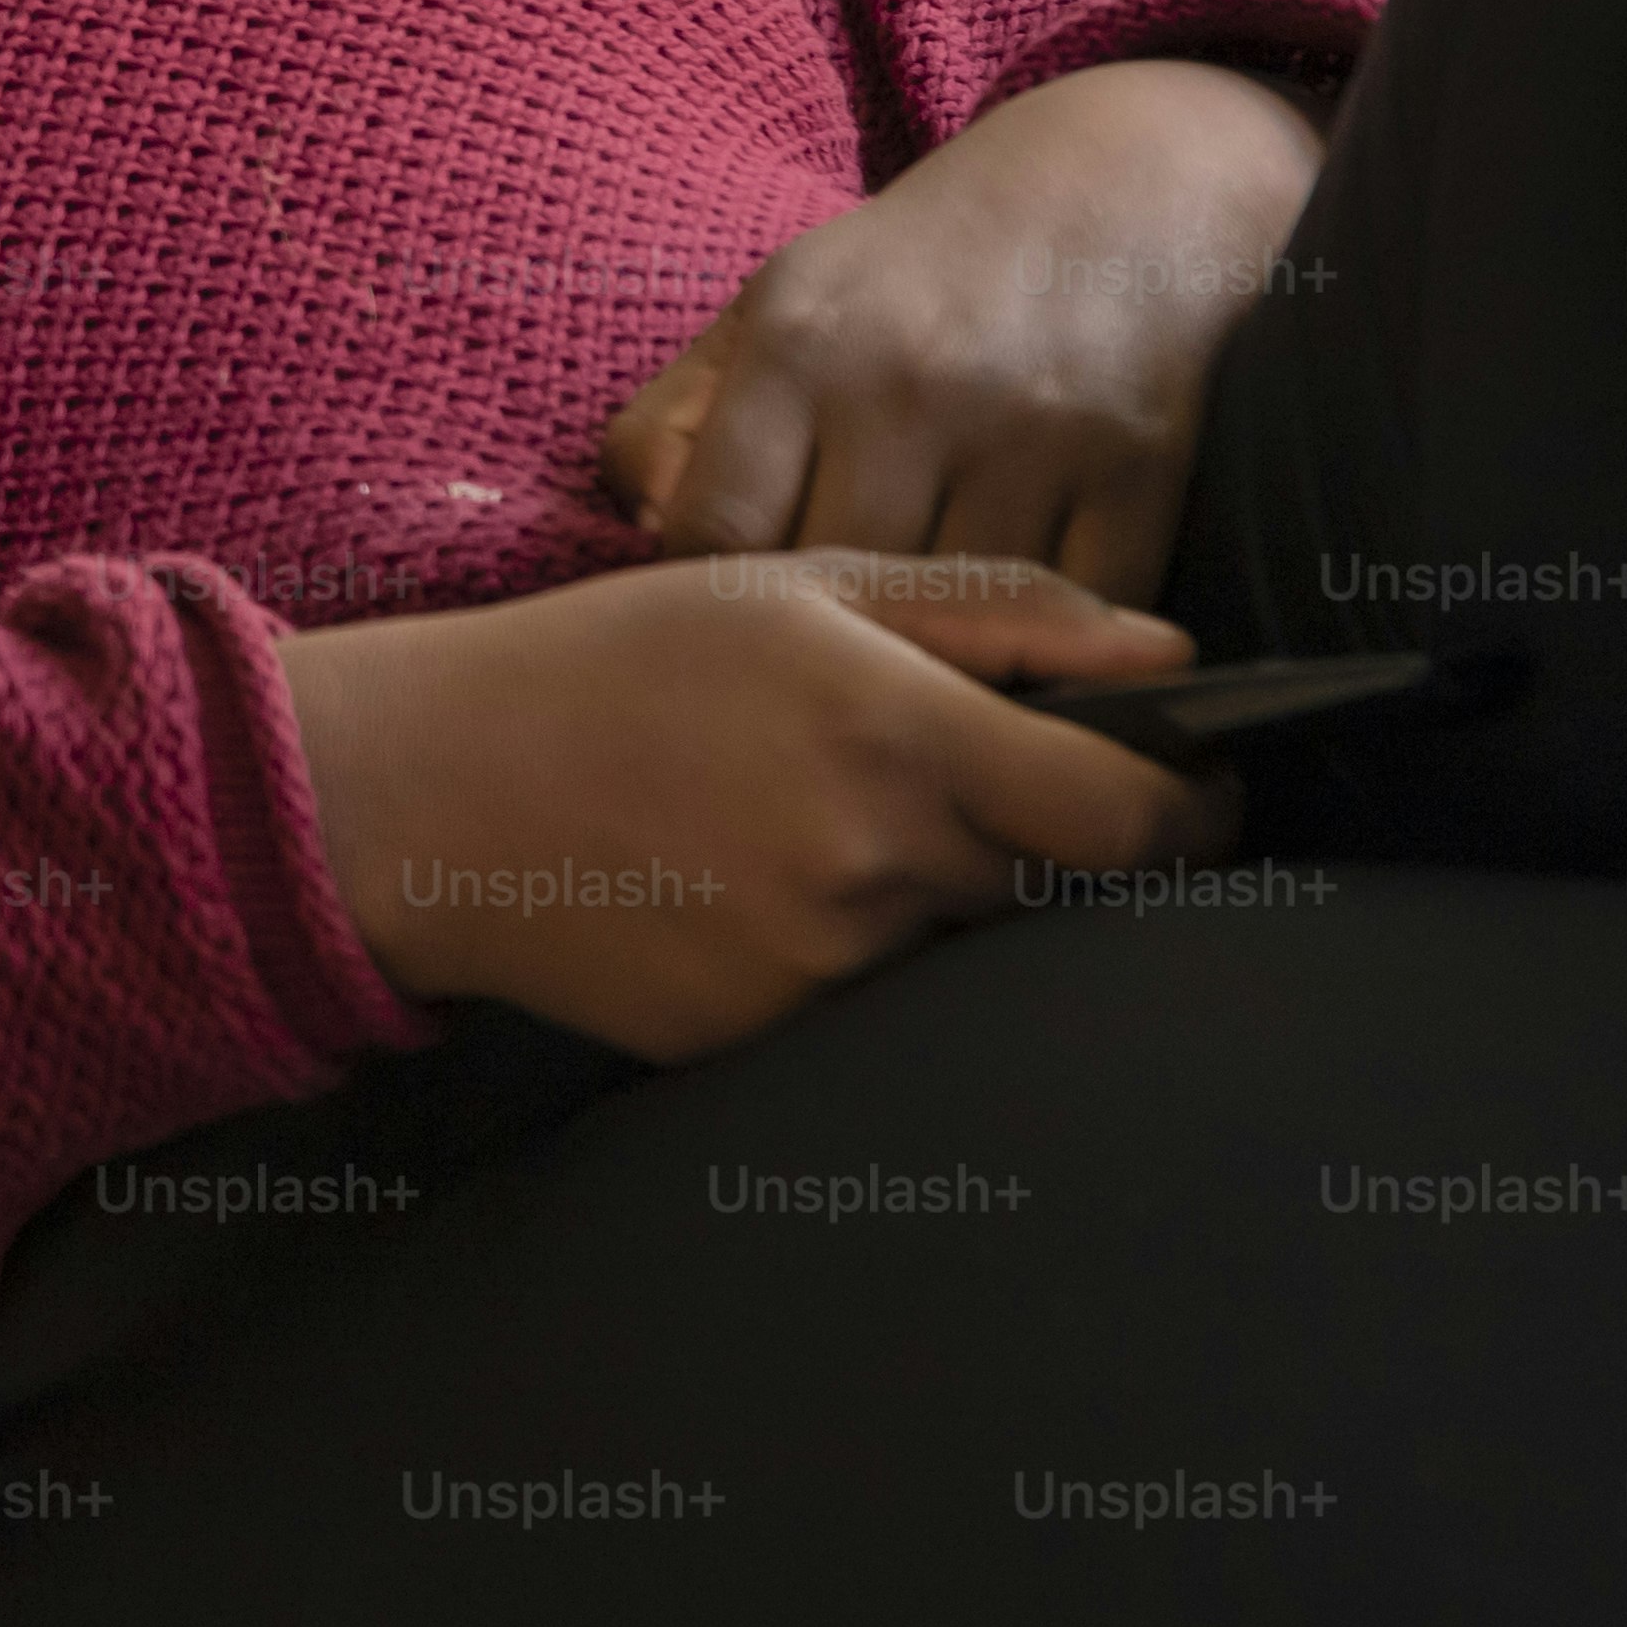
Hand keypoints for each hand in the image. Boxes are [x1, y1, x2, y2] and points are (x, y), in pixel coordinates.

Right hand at [277, 548, 1238, 1061]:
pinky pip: (864, 1005)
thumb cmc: (618, 659)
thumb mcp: (798, 585)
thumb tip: (1173, 660)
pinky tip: (749, 887)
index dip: (1194, 815)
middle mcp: (873, 865)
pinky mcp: (764, 1040)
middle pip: (1056, 891)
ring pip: (956, 948)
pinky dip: (841, 952)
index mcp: (898, 733)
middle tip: (949, 785)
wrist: (430, 790)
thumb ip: (1003, 614)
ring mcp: (818, 969)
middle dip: (1042, 845)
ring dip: (932, 898)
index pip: (1134, 822)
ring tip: (812, 824)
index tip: (1196, 797)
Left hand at [602, 62, 1329, 604]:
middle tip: (844, 643)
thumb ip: (676, 423)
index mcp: (799, 342)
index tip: (746, 603)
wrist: (1121, 183)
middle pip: (839, 586)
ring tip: (934, 645)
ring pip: (957, 614)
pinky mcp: (1143, 463)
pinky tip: (1032, 626)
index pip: (713, 534)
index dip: (718, 589)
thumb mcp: (772, 308)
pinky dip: (1056, 639)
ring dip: (946, 642)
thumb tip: (644, 539)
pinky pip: (1079, 609)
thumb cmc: (916, 275)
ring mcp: (1033, 427)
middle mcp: (910, 382)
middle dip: (835, 626)